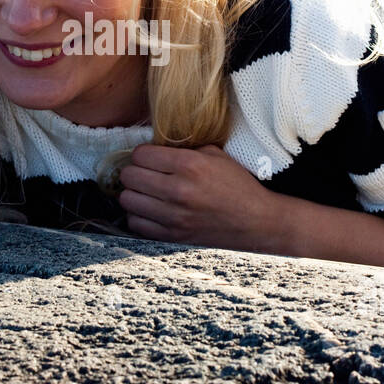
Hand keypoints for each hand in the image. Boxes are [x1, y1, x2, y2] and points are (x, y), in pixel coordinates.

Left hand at [117, 143, 287, 253]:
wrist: (256, 222)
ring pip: (127, 200)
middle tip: (145, 173)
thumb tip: (154, 147)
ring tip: (146, 192)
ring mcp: (174, 216)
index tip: (150, 157)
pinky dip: (139, 215)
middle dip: (134, 171)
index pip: (140, 154)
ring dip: (134, 193)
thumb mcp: (215, 155)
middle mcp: (179, 190)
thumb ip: (184, 148)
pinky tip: (150, 210)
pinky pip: (135, 223)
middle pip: (128, 176)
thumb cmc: (237, 185)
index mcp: (190, 165)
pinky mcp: (172, 236)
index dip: (142, 154)